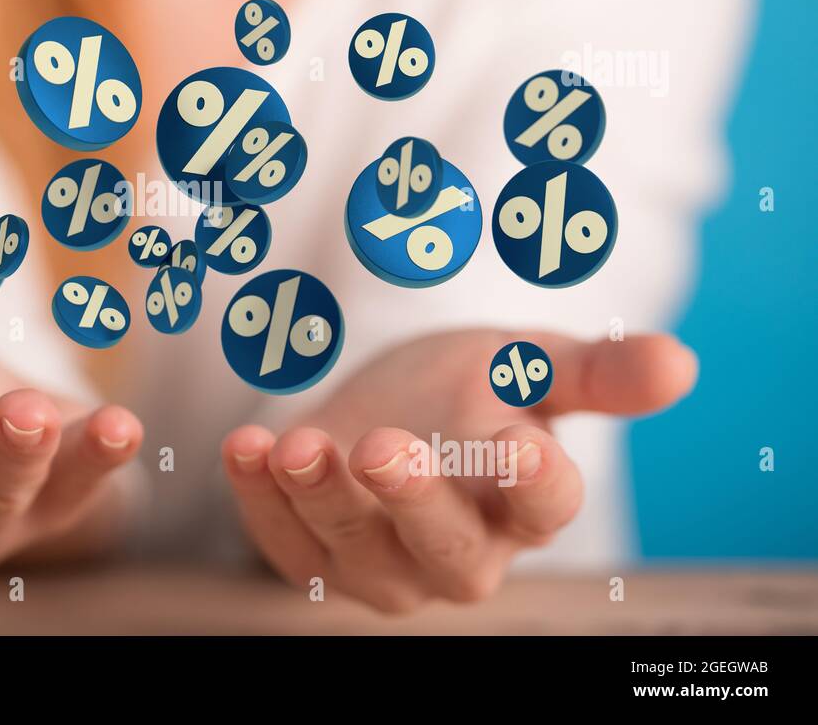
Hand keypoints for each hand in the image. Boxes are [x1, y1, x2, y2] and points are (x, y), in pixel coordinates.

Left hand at [221, 329, 696, 611]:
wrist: (390, 402)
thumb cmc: (470, 388)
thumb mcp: (528, 363)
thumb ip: (595, 370)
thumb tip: (680, 363)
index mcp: (526, 505)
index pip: (544, 506)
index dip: (530, 478)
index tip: (515, 439)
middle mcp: (461, 551)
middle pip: (445, 546)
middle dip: (414, 501)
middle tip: (388, 448)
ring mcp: (383, 564)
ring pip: (356, 549)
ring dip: (323, 498)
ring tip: (298, 444)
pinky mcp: (314, 555)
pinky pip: (285, 539)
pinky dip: (260, 498)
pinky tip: (246, 447)